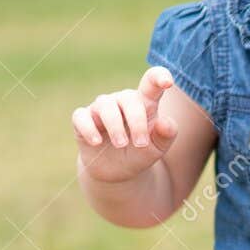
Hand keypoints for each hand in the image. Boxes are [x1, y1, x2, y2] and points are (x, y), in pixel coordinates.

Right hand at [72, 67, 180, 182]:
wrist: (116, 172)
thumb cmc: (139, 153)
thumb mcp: (157, 148)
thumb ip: (166, 135)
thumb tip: (165, 123)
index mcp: (144, 102)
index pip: (151, 81)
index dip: (159, 77)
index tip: (167, 83)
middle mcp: (122, 100)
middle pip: (128, 98)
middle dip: (136, 121)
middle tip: (140, 144)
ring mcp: (101, 108)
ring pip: (105, 106)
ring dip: (115, 126)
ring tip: (120, 145)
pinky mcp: (83, 119)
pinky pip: (81, 117)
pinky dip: (88, 129)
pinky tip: (96, 142)